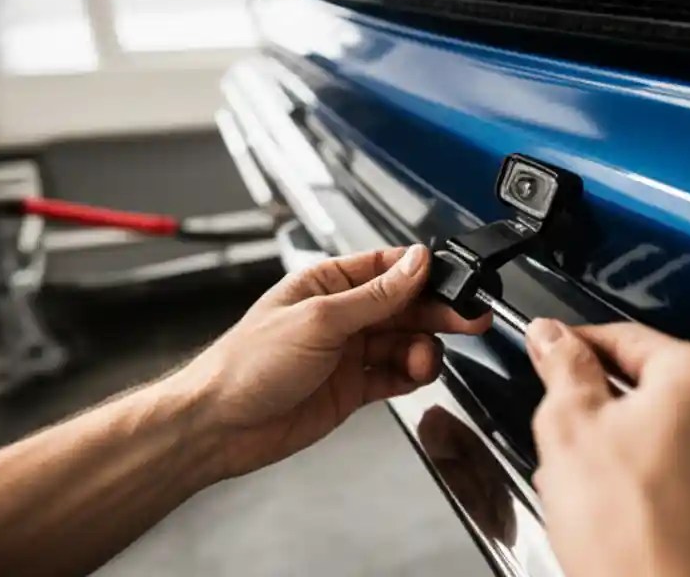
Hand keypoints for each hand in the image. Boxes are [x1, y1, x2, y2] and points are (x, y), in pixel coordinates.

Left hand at [170, 244, 490, 478]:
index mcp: (326, 283)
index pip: (387, 269)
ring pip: (404, 343)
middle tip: (469, 320)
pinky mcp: (351, 388)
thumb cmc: (247, 364)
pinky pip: (394, 376)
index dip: (424, 274)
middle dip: (437, 313)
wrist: (219, 426)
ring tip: (426, 362)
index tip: (455, 282)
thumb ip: (375, 296)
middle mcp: (340, 315)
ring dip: (424, 350)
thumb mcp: (319, 319)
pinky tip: (418, 376)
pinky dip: (411, 376)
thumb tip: (416, 264)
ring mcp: (347, 353)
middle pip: (404, 307)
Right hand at [524, 320, 689, 576]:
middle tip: (562, 439)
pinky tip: (628, 520)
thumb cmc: (638, 541)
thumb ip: (563, 371)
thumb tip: (553, 338)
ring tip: (591, 492)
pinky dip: (661, 489)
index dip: (575, 346)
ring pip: (676, 438)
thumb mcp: (571, 432)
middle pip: (656, 389)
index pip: (627, 337)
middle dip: (604, 409)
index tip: (548, 352)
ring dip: (632, 451)